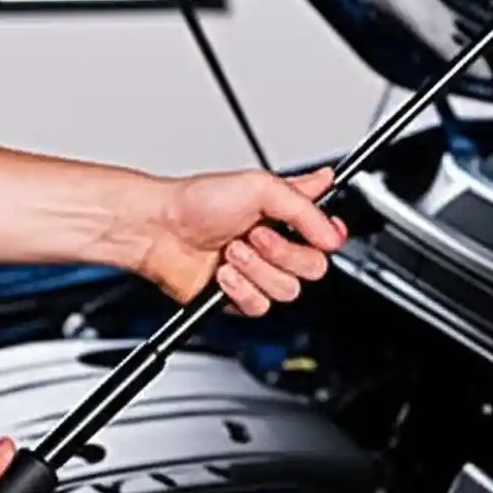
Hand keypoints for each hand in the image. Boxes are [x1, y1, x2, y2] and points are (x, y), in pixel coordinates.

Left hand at [138, 167, 347, 315]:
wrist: (160, 230)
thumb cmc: (197, 202)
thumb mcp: (260, 186)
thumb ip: (305, 206)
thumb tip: (332, 231)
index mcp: (285, 215)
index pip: (328, 235)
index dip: (328, 237)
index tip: (320, 233)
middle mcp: (275, 246)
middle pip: (312, 268)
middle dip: (283, 253)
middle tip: (255, 235)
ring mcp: (258, 273)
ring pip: (286, 291)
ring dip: (257, 270)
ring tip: (231, 251)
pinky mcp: (239, 297)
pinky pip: (260, 307)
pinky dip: (241, 289)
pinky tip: (223, 274)